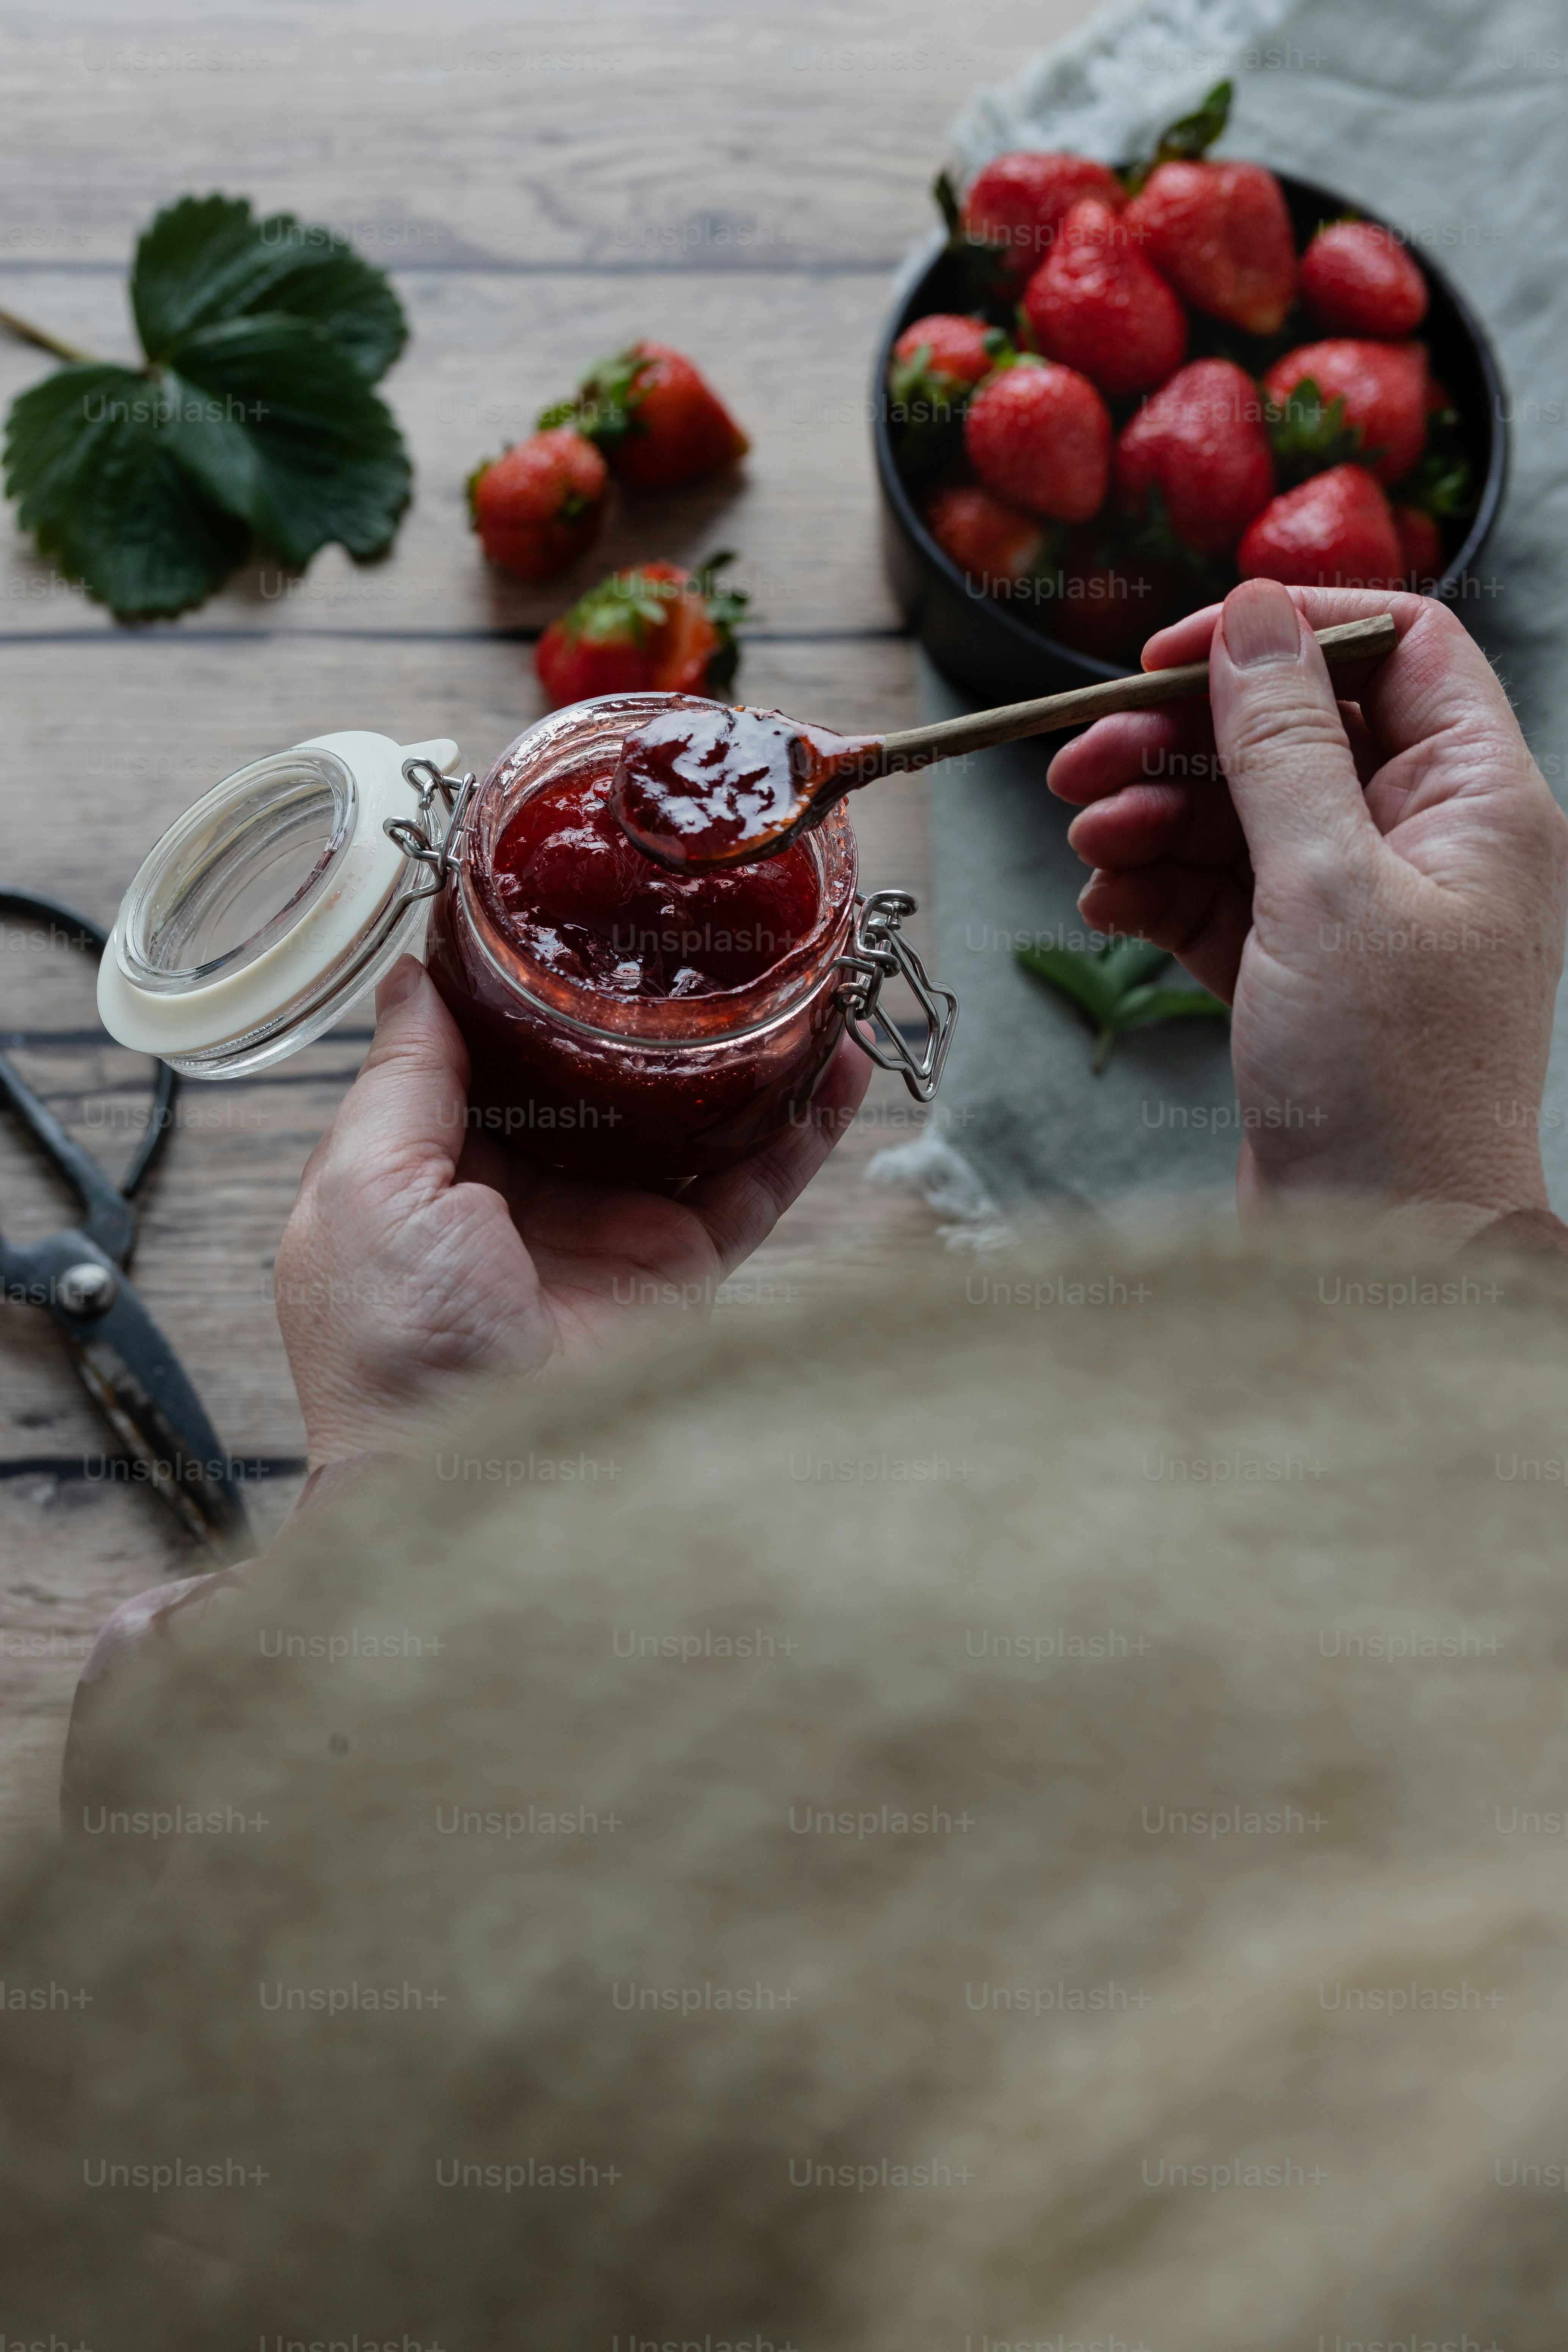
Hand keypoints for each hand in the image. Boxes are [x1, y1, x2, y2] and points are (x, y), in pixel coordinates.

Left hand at [272, 957, 869, 1467]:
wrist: (473, 1476)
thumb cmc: (394, 1344)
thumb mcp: (365, 1183)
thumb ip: (402, 1075)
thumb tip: (415, 971)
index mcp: (429, 1172)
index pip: (480, 1056)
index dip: (522, 987)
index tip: (563, 904)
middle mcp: (522, 1197)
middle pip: (596, 1079)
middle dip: (643, 1010)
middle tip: (693, 924)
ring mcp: (609, 1232)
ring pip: (686, 1121)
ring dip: (739, 1053)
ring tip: (791, 974)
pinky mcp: (682, 1270)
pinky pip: (752, 1185)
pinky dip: (799, 1127)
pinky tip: (837, 1062)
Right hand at [1048, 580, 1567, 1233]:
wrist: (1379, 1249)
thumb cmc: (1388, 1079)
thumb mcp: (1326, 885)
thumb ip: (1284, 745)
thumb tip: (1253, 618)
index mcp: (1479, 803)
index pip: (1396, 648)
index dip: (1282, 633)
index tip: (1169, 652)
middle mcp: (1428, 847)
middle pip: (1295, 735)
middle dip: (1180, 738)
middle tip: (1079, 760)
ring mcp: (1363, 915)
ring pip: (1243, 819)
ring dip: (1152, 818)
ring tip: (1086, 842)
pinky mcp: (1302, 977)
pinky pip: (1220, 900)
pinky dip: (1158, 894)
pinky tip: (1107, 906)